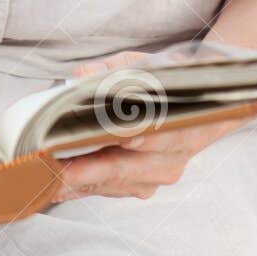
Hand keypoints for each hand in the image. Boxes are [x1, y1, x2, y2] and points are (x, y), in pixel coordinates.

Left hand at [50, 48, 244, 205]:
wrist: (208, 110)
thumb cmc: (173, 83)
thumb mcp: (149, 65)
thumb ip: (116, 69)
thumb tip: (81, 76)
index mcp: (182, 123)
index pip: (153, 134)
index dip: (129, 138)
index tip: (103, 142)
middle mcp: (171, 156)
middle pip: (127, 167)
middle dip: (91, 170)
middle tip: (59, 171)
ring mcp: (158, 175)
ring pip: (115, 183)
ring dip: (81, 183)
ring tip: (48, 179)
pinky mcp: (145, 186)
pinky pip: (110, 190)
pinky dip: (83, 187)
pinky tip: (57, 185)